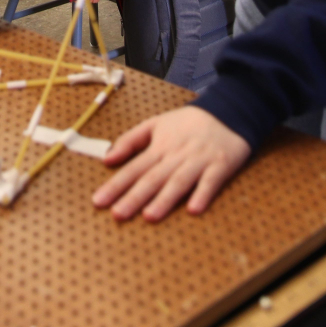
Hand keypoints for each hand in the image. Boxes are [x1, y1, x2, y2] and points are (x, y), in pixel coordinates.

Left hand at [92, 105, 250, 220]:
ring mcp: (199, 160)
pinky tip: (194, 210)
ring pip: (179, 181)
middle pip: (153, 178)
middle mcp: (176, 155)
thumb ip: (130, 141)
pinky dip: (203, 194)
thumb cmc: (186, 123)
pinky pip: (211, 182)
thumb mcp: (155, 124)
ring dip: (164, 199)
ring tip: (149, 216)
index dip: (116, 185)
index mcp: (159, 146)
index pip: (134, 168)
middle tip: (117, 215)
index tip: (98, 201)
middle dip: (134, 197)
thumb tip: (106, 159)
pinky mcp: (220, 165)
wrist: (227, 110)